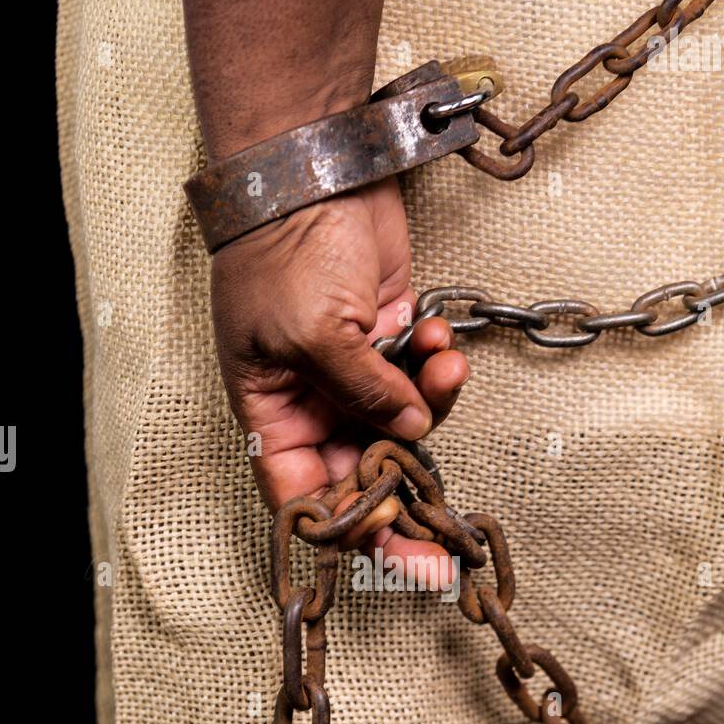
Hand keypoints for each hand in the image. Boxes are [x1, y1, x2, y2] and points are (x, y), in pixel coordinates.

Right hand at [211, 177, 467, 571]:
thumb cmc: (286, 246)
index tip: (400, 559)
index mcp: (273, 413)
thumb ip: (363, 394)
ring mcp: (353, 371)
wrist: (315, 165)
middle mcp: (312, 402)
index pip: (307, 496)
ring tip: (443, 365)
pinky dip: (439, 365)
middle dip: (407, 498)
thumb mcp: (314, 334)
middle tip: (451, 538)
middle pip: (362, 475)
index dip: (351, 533)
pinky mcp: (389, 339)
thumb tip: (407, 435)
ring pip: (402, 427)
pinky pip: (423, 378)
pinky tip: (440, 335)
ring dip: (432, 407)